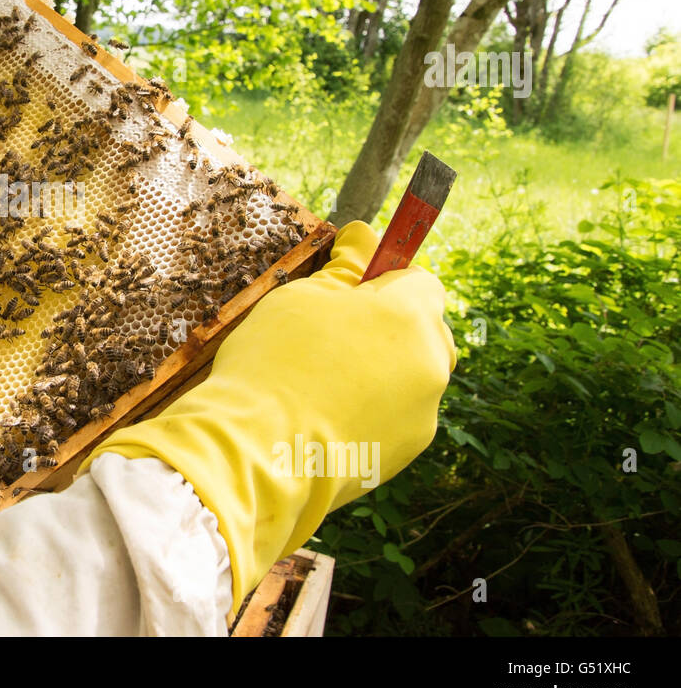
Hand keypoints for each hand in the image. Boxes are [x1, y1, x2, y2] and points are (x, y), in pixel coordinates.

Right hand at [81, 221, 455, 608]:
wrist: (256, 451)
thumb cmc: (273, 362)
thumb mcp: (301, 297)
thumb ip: (344, 267)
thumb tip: (365, 235)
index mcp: (410, 316)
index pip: (419, 278)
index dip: (383, 278)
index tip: (347, 287)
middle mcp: (431, 364)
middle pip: (422, 329)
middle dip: (386, 325)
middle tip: (329, 332)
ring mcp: (422, 413)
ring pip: (409, 374)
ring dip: (379, 368)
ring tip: (318, 379)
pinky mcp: (405, 452)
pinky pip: (394, 415)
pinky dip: (369, 409)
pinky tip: (321, 413)